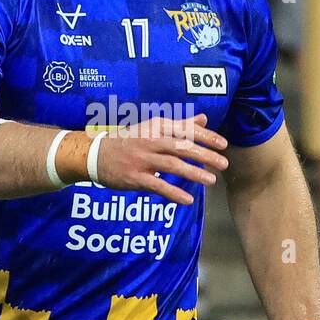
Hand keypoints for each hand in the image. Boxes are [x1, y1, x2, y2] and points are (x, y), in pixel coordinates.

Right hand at [95, 113, 228, 204]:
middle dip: (205, 155)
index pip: (186, 130)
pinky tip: (188, 200)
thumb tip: (204, 118)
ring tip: (211, 180)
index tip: (223, 144)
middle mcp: (150, 141)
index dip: (206, 136)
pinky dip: (174, 193)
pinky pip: (157, 186)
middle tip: (223, 163)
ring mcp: (142, 160)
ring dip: (194, 173)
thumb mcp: (153, 128)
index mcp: (156, 127)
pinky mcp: (135, 178)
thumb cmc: (129, 141)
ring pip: (172, 166)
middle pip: (182, 147)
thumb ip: (180, 125)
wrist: (96, 154)